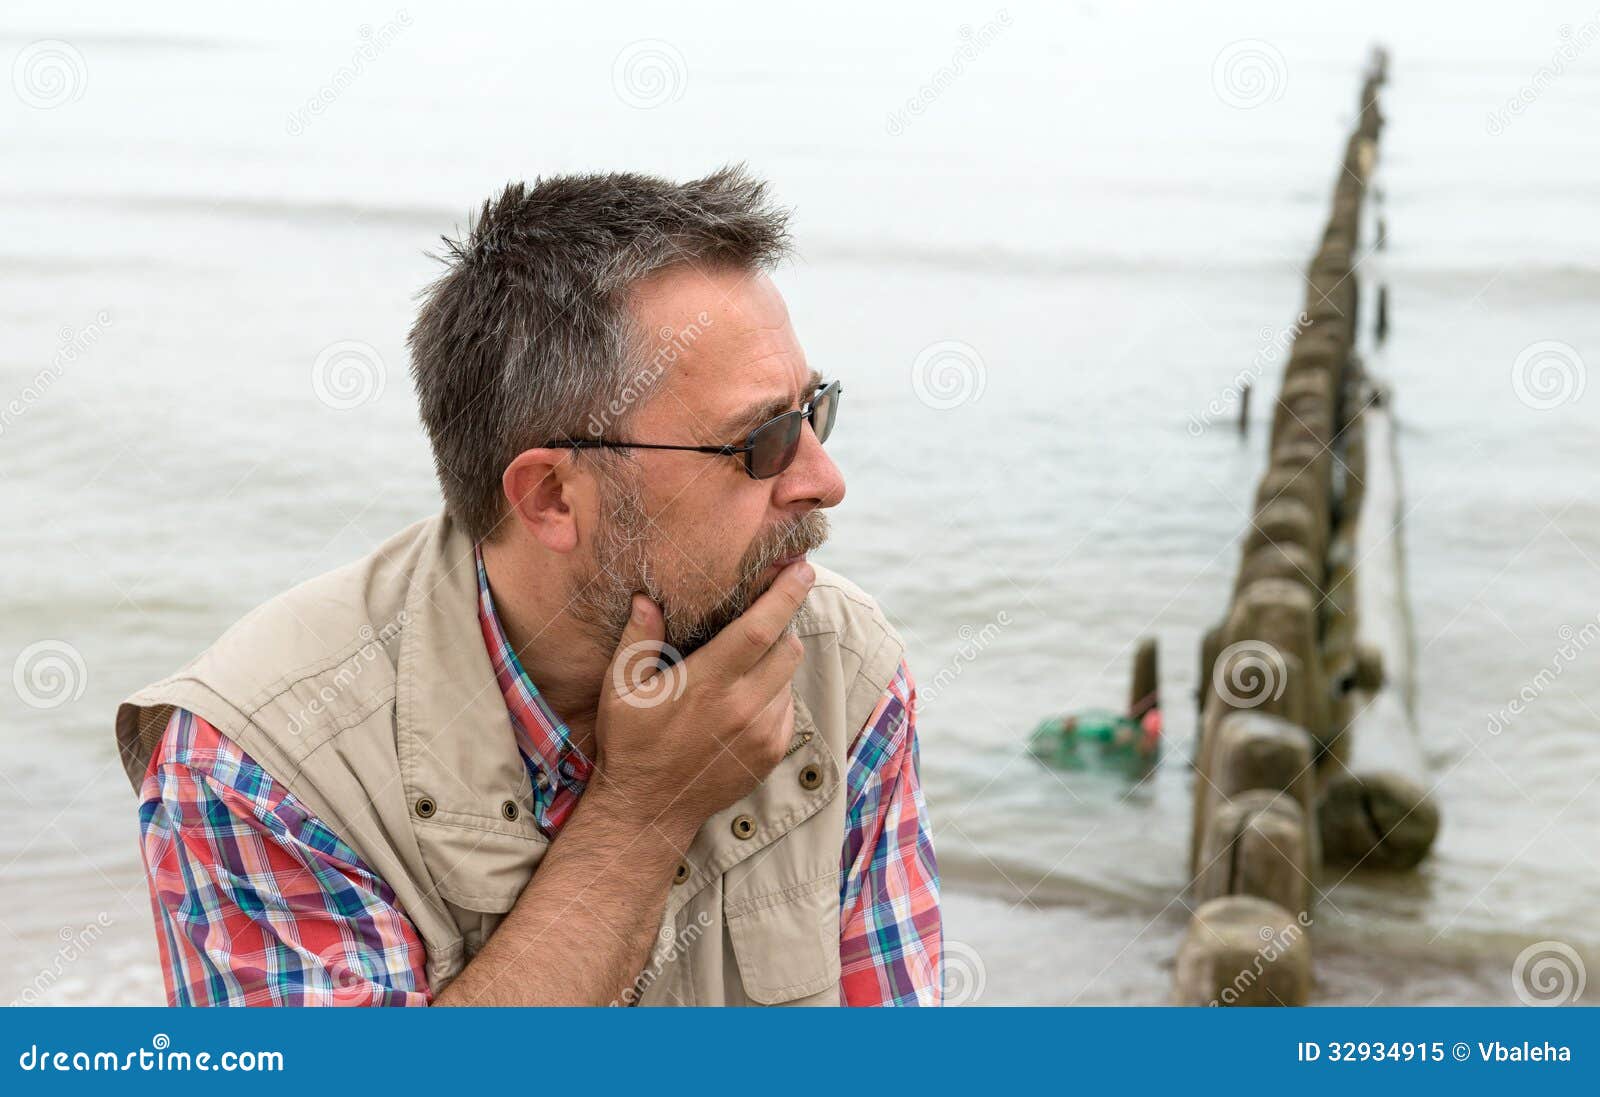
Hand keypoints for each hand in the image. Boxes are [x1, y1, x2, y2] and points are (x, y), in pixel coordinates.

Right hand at [588, 561, 814, 843]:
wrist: (650, 809)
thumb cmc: (631, 742)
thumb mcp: (621, 689)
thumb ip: (638, 640)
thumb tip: (646, 598)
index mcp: (708, 684)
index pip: (760, 629)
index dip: (785, 595)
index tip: (801, 568)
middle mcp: (743, 708)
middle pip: (788, 648)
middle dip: (783, 625)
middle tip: (765, 615)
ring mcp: (762, 734)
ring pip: (789, 678)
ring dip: (776, 662)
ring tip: (743, 663)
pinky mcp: (771, 753)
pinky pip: (787, 708)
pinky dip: (774, 694)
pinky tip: (743, 698)